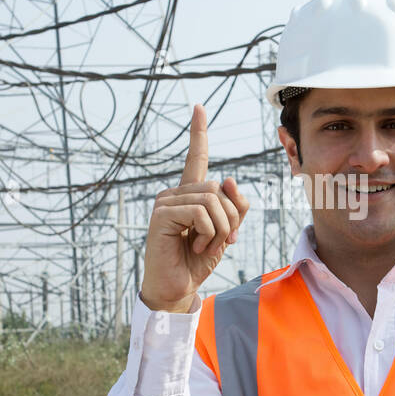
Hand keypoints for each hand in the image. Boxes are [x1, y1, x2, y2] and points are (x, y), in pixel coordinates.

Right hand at [140, 103, 250, 312]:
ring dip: (220, 228)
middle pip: (217, 187)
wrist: (178, 287)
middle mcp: (175, 193)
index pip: (197, 159)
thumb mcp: (226, 232)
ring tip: (206, 246)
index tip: (198, 108)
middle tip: (221, 241)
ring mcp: (165, 202)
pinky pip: (199, 212)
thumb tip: (228, 179)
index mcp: (190, 195)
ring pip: (211, 199)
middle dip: (229, 217)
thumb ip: (233, 207)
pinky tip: (195, 247)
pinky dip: (208, 232)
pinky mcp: (161, 215)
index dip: (198, 134)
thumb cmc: (197, 260)